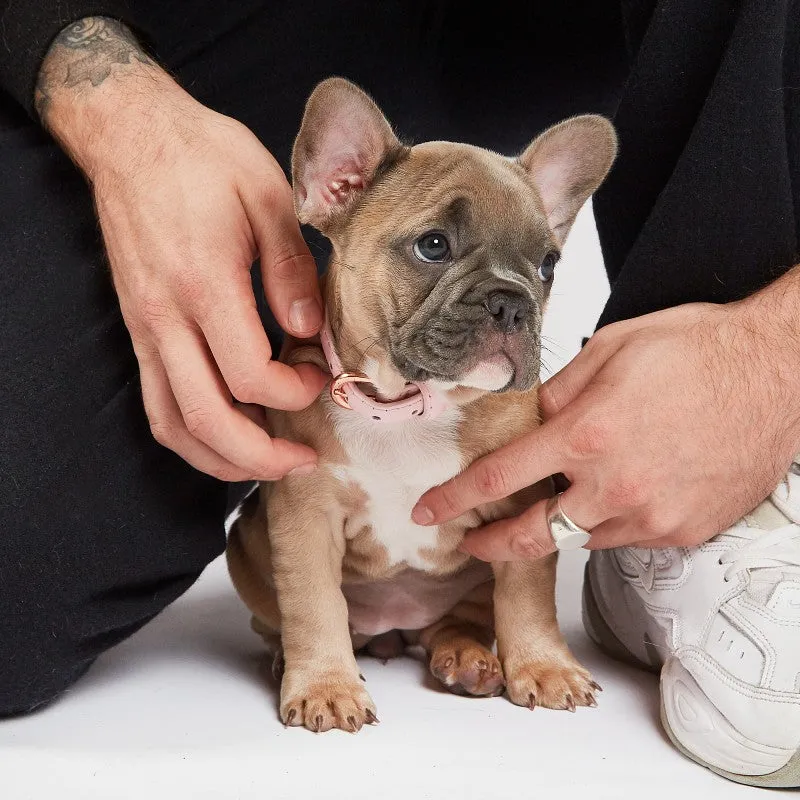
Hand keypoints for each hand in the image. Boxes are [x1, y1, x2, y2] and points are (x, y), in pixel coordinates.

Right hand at [37, 19, 326, 480]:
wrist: (130, 136)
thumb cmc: (202, 157)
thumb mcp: (267, 194)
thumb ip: (292, 268)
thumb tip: (310, 331)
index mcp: (205, 283)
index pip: (250, 376)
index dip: (294, 394)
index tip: (321, 378)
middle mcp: (167, 318)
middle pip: (208, 420)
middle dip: (261, 457)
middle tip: (303, 460)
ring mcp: (146, 330)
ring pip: (174, 425)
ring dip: (222, 460)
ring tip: (267, 464)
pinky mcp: (139, 331)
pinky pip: (158, 404)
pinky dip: (194, 435)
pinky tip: (229, 435)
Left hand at [413, 293, 799, 559]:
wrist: (776, 371)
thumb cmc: (699, 351)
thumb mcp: (611, 351)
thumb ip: (558, 392)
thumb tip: (528, 418)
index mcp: (586, 435)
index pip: (498, 478)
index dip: (455, 499)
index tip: (432, 510)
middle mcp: (615, 485)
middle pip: (531, 535)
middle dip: (492, 544)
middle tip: (472, 543)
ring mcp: (652, 514)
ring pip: (581, 539)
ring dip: (560, 525)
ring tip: (560, 502)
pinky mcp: (684, 528)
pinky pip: (629, 538)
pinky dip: (611, 522)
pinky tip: (619, 495)